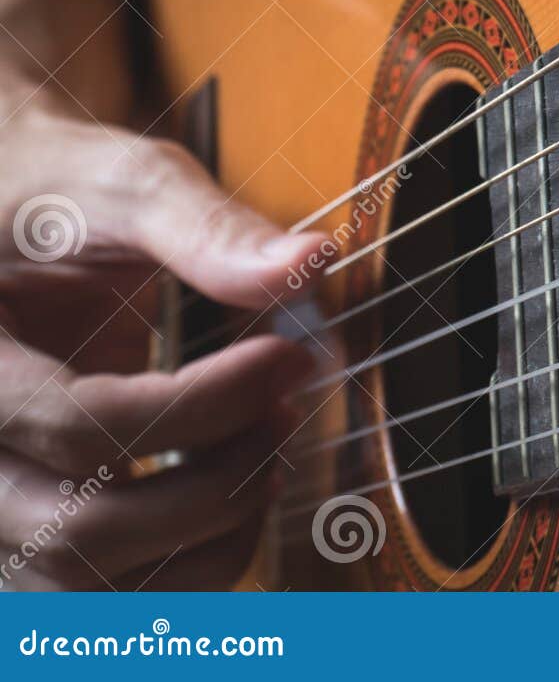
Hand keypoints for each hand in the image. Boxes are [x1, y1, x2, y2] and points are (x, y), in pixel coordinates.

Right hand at [0, 98, 321, 589]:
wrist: (11, 210)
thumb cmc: (56, 193)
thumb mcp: (121, 183)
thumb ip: (205, 228)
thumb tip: (310, 262)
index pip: (81, 425)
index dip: (205, 405)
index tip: (288, 358)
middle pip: (74, 531)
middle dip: (211, 487)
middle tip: (286, 413)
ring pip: (85, 587)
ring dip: (205, 539)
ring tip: (270, 454)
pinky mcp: (26, 523)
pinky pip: (98, 593)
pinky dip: (184, 564)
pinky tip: (240, 493)